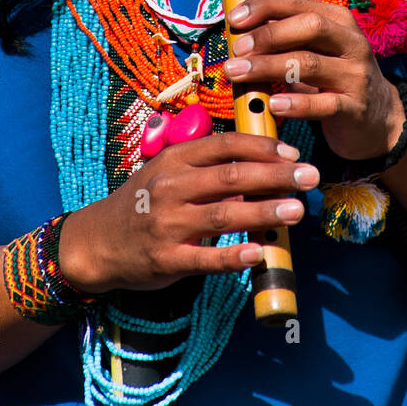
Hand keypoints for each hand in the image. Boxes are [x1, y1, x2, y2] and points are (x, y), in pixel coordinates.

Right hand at [58, 132, 318, 294]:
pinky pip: (206, 258)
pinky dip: (233, 255)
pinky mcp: (166, 259)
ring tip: (297, 210)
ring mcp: (168, 224)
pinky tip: (259, 252)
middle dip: (275, 175)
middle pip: (231, 177)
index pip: (225, 146)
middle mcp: (171, 187)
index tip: (292, 152)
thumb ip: (207, 168)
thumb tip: (260, 165)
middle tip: (309, 177)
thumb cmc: (143, 202)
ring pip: (223, 214)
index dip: (262, 147)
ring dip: (264, 211)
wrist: (97, 242)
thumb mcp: (167, 172)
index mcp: (175, 160)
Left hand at [225, 0, 404, 162]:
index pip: (297, 3)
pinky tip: (273, 104)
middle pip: (309, 27)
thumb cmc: (335, 81)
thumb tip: (240, 27)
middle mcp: (351, 43)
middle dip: (268, 35)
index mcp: (338, 21)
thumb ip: (285, 39)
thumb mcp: (315, 53)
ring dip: (269, 67)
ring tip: (238, 73)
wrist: (380, 120)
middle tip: (236, 49)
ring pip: (311, 64)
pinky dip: (296, 104)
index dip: (264, 7)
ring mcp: (356, 75)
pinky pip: (323, 104)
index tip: (233, 18)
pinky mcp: (355, 109)